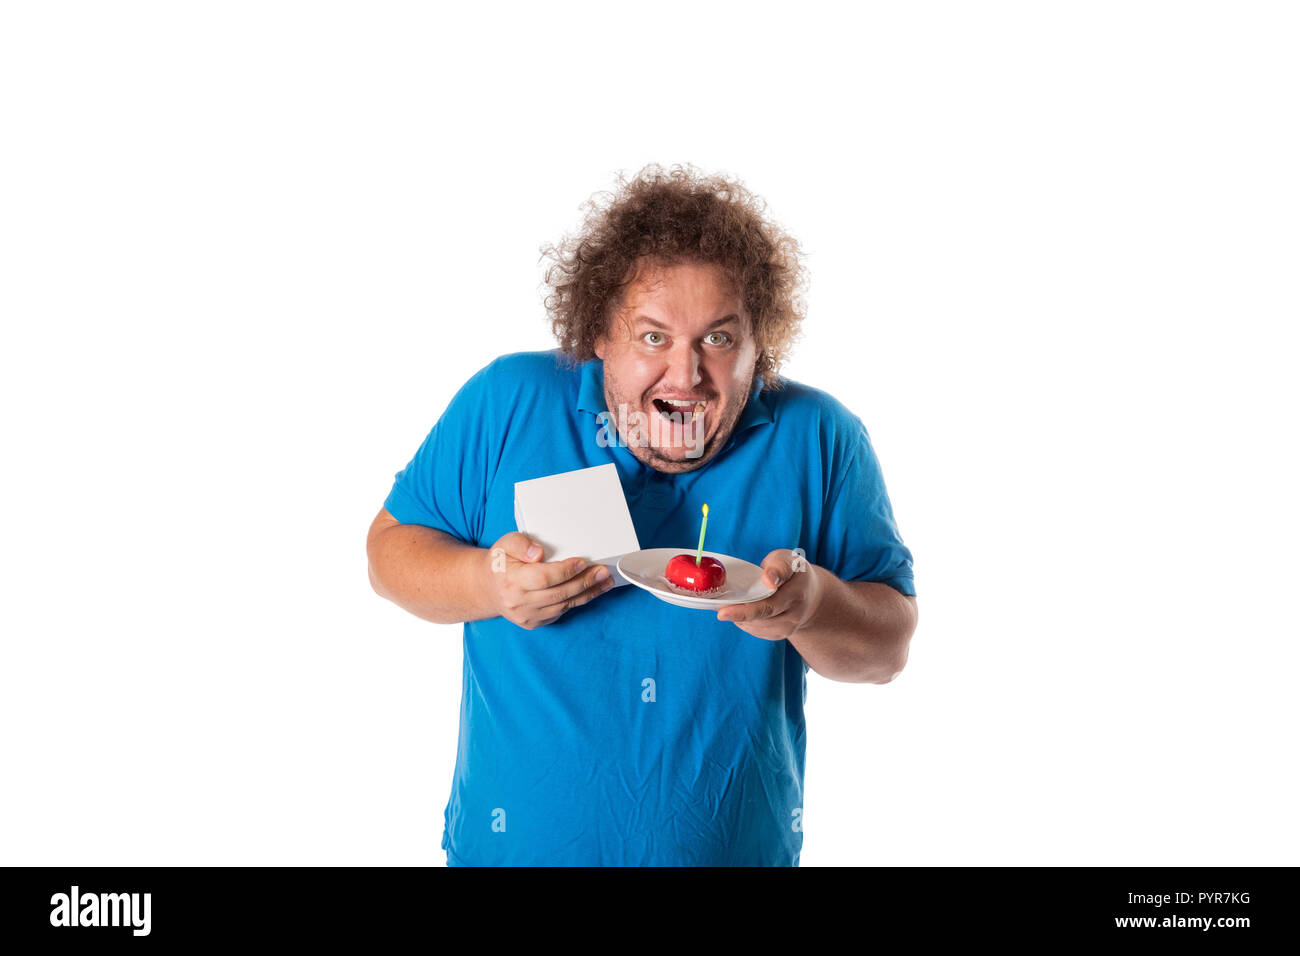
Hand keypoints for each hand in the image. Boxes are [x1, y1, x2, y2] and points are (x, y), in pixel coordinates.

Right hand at [483, 532, 614, 629]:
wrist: (487, 588)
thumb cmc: (500, 563)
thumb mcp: (505, 544)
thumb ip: (521, 544)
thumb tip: (539, 553)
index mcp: (510, 581)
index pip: (543, 578)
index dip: (565, 571)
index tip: (582, 562)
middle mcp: (518, 602)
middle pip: (558, 594)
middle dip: (584, 582)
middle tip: (603, 572)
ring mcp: (526, 615)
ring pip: (563, 606)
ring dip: (587, 594)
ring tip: (605, 581)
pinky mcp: (534, 623)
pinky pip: (560, 613)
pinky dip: (577, 601)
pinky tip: (591, 591)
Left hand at [715, 549, 823, 640]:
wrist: (810, 596)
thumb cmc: (793, 573)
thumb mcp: (789, 560)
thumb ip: (779, 566)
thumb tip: (769, 579)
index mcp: (797, 590)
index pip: (773, 601)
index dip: (752, 606)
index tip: (738, 603)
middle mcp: (795, 612)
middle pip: (763, 615)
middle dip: (740, 614)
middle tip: (721, 612)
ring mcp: (788, 627)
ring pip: (756, 624)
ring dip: (739, 615)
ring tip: (729, 603)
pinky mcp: (779, 635)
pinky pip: (755, 629)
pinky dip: (743, 620)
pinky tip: (740, 610)